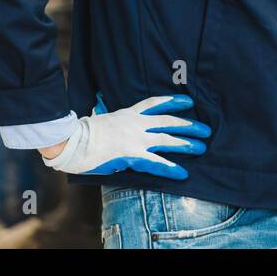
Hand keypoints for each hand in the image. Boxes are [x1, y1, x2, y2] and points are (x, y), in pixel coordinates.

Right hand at [41, 94, 210, 179]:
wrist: (71, 140)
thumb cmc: (82, 131)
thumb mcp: (101, 116)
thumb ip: (112, 113)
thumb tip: (105, 104)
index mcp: (128, 113)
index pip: (155, 103)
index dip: (174, 101)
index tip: (190, 102)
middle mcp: (136, 124)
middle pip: (169, 122)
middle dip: (189, 125)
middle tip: (206, 129)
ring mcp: (135, 139)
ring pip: (167, 140)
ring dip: (186, 144)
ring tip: (202, 148)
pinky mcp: (131, 156)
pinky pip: (156, 163)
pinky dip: (171, 168)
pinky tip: (183, 173)